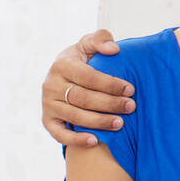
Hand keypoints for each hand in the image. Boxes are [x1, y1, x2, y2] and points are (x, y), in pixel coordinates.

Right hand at [42, 30, 135, 146]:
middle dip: (109, 103)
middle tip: (131, 106)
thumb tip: (114, 49)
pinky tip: (95, 141)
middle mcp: (51, 85)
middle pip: (83, 98)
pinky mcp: (48, 121)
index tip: (131, 89)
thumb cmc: (83, 60)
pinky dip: (76, 140)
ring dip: (99, 122)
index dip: (110, 84)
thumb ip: (101, 39)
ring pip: (75, 116)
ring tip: (120, 123)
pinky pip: (59, 134)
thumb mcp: (89, 45)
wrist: (64, 76)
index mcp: (62, 65)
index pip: (88, 77)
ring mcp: (48, 104)